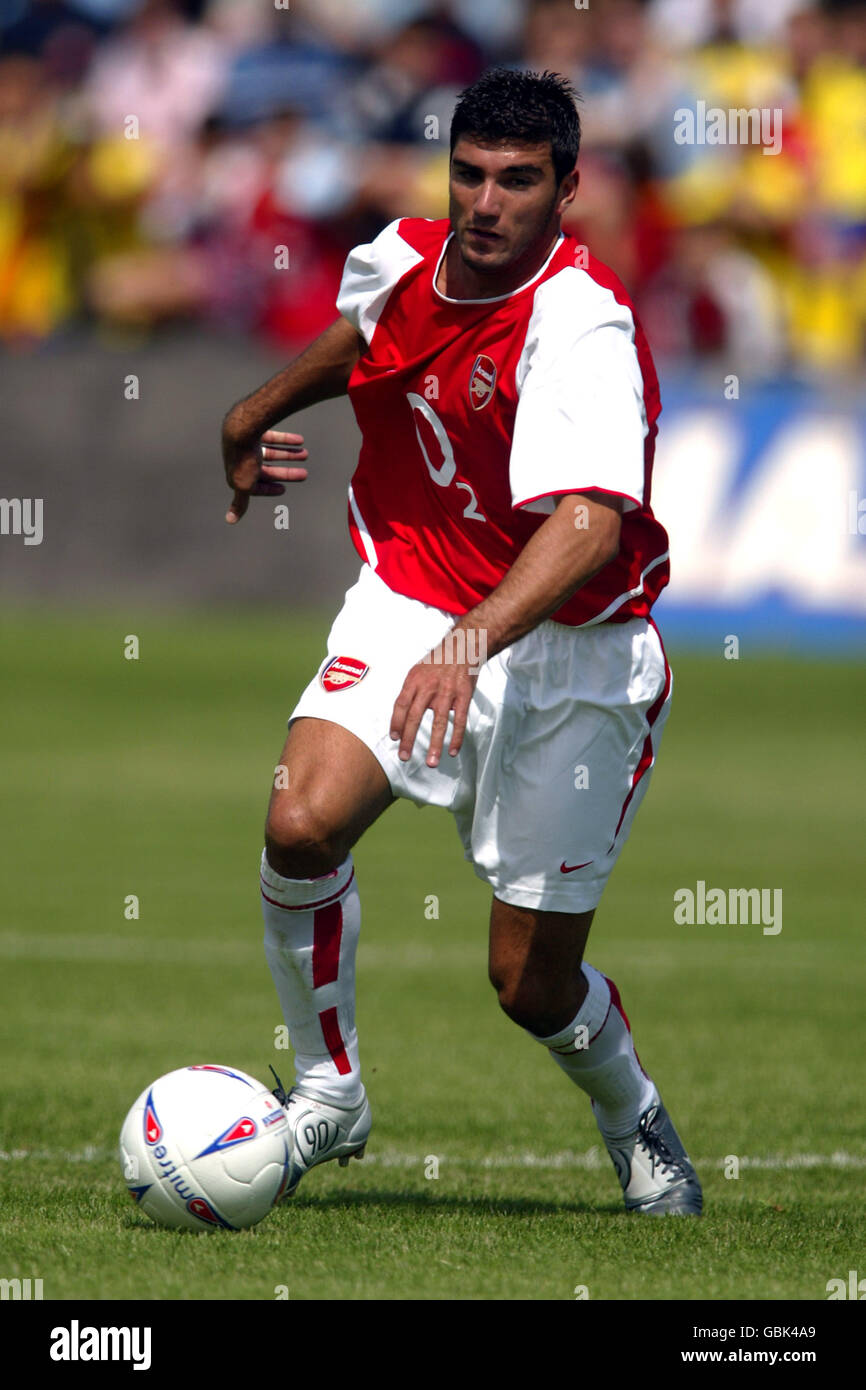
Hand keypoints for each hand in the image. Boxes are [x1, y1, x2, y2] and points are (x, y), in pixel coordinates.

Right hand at [223, 429, 308, 524]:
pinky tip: (300, 441)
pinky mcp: (254, 429)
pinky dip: (285, 439)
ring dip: (289, 455)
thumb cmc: (243, 460)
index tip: (284, 489)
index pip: (255, 484)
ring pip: (271, 452)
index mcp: (238, 473)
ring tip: (306, 455)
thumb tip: (230, 521)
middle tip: (304, 475)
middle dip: (286, 473)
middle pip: (267, 469)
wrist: (241, 428)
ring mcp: (247, 444)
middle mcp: (242, 459)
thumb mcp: (244, 485)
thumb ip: (240, 502)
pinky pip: (271, 436)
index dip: (269, 488)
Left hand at [390, 635, 478, 767]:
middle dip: (408, 739)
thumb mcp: (417, 671)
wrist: (464, 646)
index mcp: (414, 680)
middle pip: (415, 716)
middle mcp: (429, 686)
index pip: (401, 705)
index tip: (394, 739)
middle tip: (405, 757)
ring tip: (431, 763)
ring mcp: (447, 691)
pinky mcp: (464, 695)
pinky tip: (453, 751)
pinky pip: (460, 720)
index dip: (396, 723)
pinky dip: (456, 737)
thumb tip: (400, 719)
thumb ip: (410, 693)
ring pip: (439, 722)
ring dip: (434, 745)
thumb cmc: (437, 662)